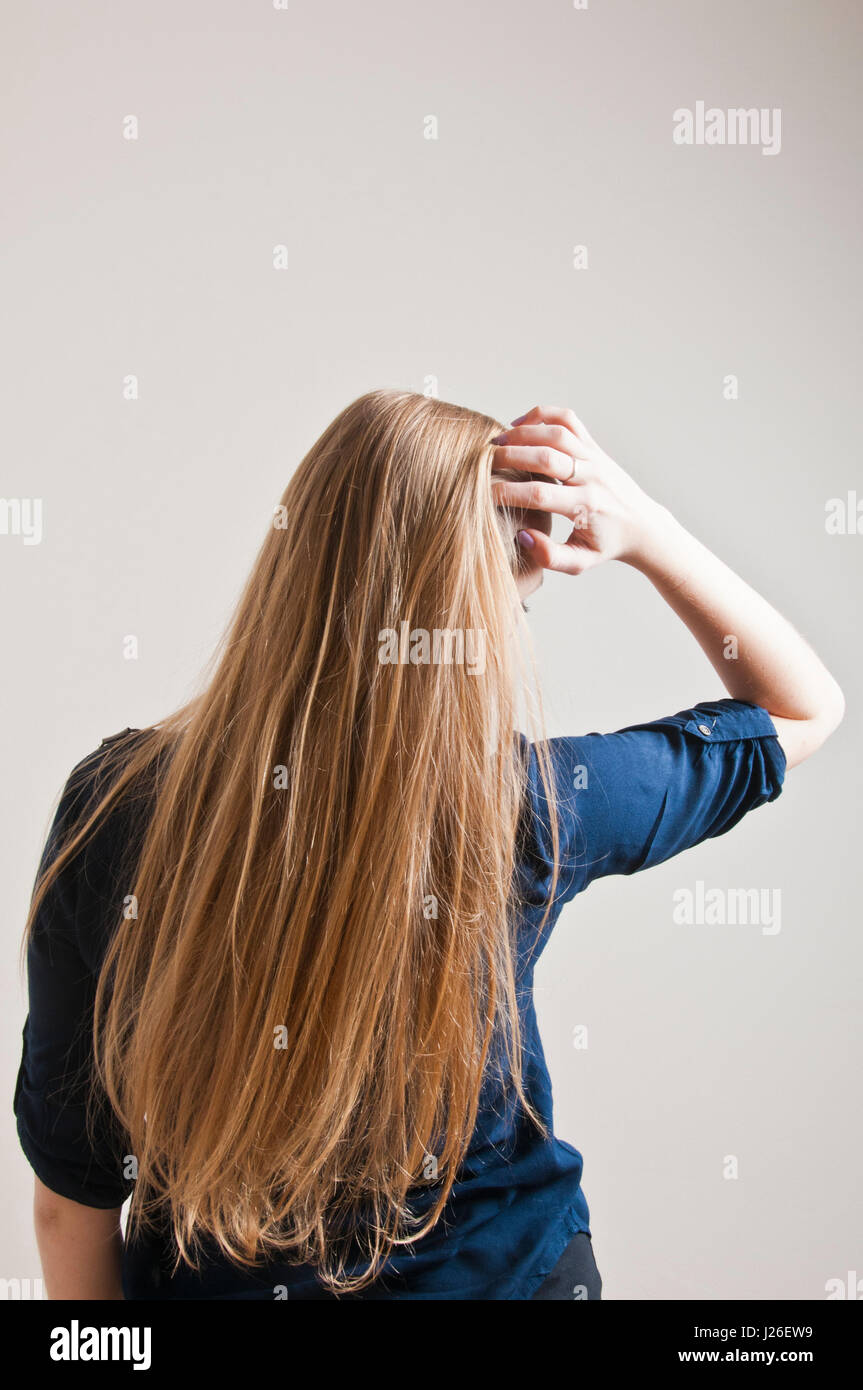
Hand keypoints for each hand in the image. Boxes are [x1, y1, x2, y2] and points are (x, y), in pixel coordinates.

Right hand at [491, 405, 664, 575]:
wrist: (641, 526)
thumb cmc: (606, 545)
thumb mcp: (580, 562)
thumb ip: (550, 556)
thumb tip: (522, 535)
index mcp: (585, 506)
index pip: (539, 495)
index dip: (507, 493)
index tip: (484, 495)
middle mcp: (591, 477)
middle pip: (545, 457)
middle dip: (510, 457)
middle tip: (483, 462)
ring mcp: (594, 457)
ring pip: (556, 432)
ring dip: (523, 433)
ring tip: (498, 442)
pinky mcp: (594, 446)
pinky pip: (568, 419)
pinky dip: (543, 414)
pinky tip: (521, 424)